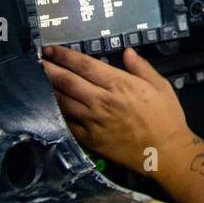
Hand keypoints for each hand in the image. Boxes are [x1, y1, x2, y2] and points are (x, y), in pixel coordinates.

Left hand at [41, 44, 190, 174]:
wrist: (166, 152)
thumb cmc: (166, 117)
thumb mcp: (161, 86)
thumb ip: (142, 67)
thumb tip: (127, 52)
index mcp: (119, 84)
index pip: (85, 65)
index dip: (65, 56)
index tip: (51, 50)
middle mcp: (101, 100)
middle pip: (67, 81)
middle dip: (50, 68)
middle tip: (37, 60)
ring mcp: (93, 121)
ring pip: (63, 101)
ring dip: (49, 88)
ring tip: (39, 79)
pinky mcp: (90, 139)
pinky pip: (68, 122)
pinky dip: (57, 112)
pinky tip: (51, 105)